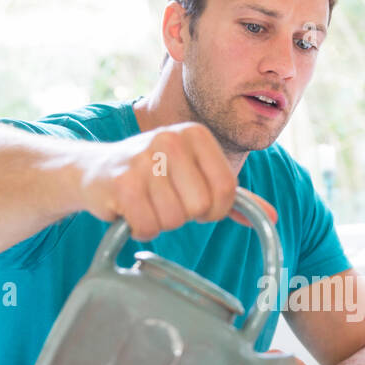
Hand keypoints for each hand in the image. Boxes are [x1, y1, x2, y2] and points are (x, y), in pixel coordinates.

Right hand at [79, 122, 276, 240]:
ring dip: (159, 222)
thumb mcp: (194, 176)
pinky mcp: (121, 181)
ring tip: (145, 203)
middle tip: (163, 202)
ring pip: (174, 219)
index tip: (194, 204)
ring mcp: (144, 158)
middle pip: (201, 207)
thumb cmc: (151, 175)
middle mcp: (171, 139)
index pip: (227, 191)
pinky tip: (130, 211)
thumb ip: (233, 196)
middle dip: (183, 216)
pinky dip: (140, 229)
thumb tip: (271, 217)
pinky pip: (148, 226)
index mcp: (196, 135)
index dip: (213, 210)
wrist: (93, 171)